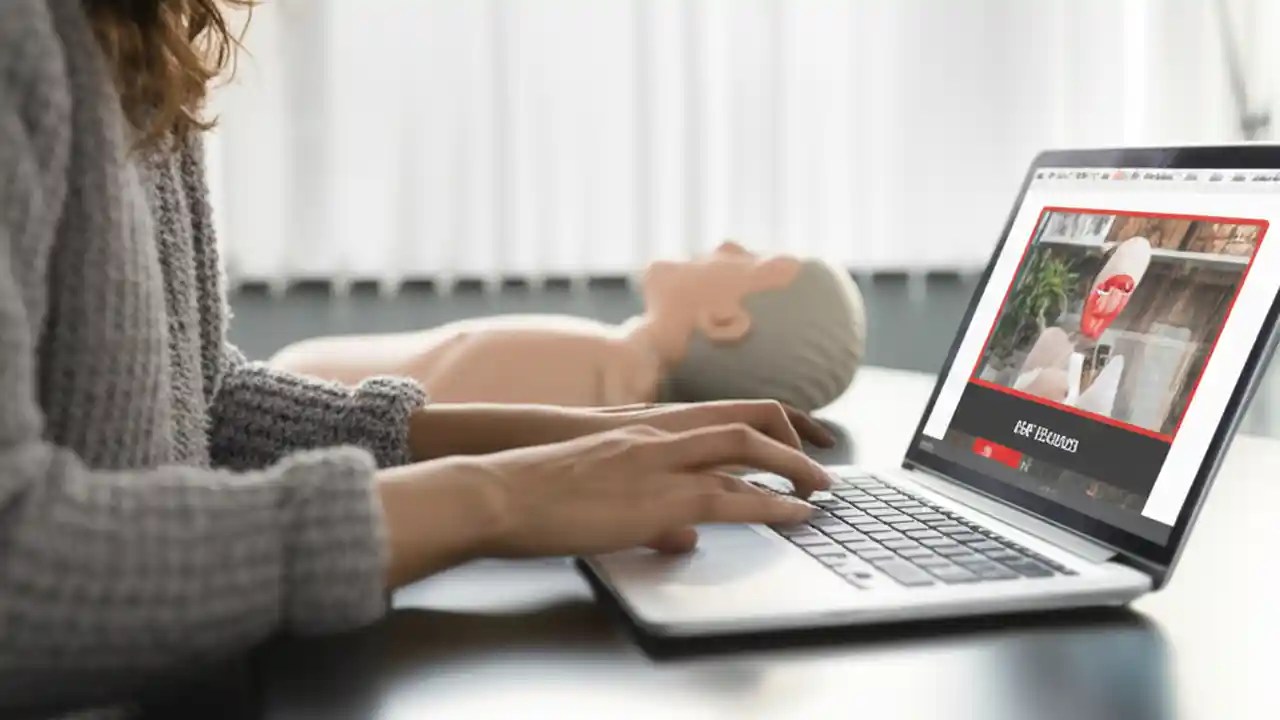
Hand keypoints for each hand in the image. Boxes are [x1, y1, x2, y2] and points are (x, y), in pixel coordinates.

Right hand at [378, 423, 829, 587]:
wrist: (501, 488)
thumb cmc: (540, 488)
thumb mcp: (603, 483)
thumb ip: (649, 503)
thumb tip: (686, 536)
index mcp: (647, 425)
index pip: (724, 412)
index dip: (770, 422)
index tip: (803, 435)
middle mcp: (660, 432)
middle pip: (746, 421)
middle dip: (793, 441)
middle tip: (824, 464)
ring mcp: (660, 460)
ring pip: (746, 452)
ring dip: (793, 469)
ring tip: (823, 490)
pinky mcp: (657, 497)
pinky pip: (730, 496)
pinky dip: (771, 504)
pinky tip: (795, 514)